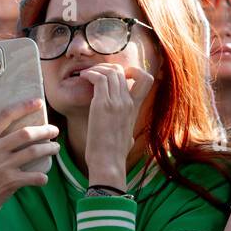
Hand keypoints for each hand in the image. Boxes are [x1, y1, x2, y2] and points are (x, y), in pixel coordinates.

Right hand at [0, 97, 59, 230]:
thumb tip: (6, 121)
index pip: (5, 116)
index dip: (23, 106)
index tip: (38, 102)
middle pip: (26, 133)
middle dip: (45, 130)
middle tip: (55, 130)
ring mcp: (1, 166)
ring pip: (34, 152)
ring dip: (49, 149)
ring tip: (55, 148)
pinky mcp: (9, 182)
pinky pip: (34, 176)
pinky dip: (42, 177)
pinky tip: (44, 177)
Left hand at [81, 62, 154, 183]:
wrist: (109, 162)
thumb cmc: (115, 153)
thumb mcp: (129, 135)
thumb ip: (127, 127)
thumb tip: (127, 133)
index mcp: (136, 107)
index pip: (147, 78)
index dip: (134, 70)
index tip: (119, 74)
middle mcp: (128, 101)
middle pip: (121, 71)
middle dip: (106, 68)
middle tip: (94, 74)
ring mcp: (117, 102)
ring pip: (110, 72)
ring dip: (96, 70)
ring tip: (86, 76)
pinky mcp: (102, 105)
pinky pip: (98, 79)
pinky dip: (89, 74)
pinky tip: (83, 79)